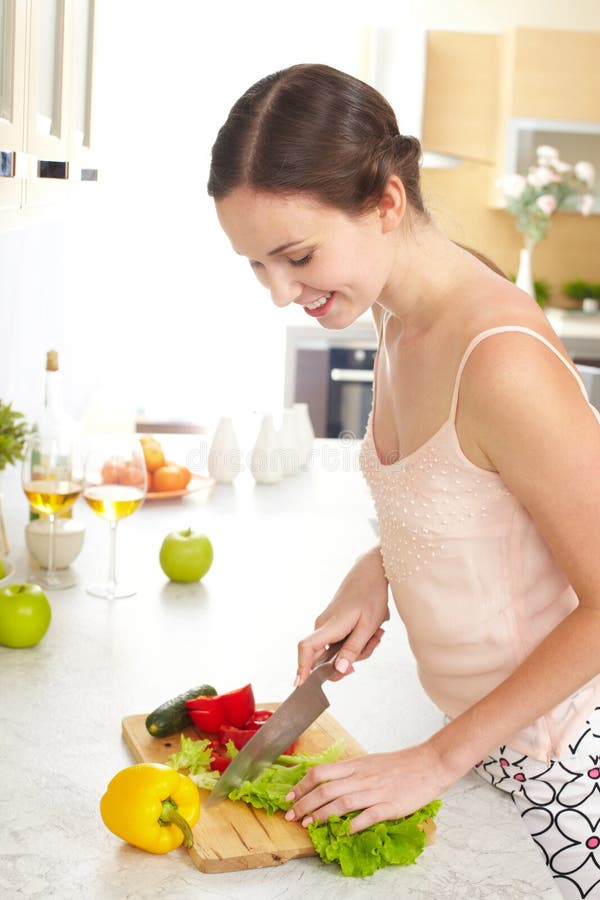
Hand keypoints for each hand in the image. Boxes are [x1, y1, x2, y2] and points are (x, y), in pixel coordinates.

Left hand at [284, 741, 448, 832]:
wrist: (429, 764)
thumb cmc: (400, 764)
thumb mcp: (371, 762)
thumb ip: (351, 772)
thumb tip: (330, 782)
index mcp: (356, 765)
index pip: (321, 772)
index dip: (302, 785)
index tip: (290, 796)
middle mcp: (362, 777)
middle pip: (325, 789)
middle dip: (304, 803)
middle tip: (291, 815)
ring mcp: (375, 792)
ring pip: (341, 802)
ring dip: (321, 814)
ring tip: (308, 824)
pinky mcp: (390, 806)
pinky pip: (367, 816)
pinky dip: (352, 825)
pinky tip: (341, 832)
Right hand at [295, 546, 389, 684]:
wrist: (371, 571)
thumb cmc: (371, 595)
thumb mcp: (368, 626)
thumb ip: (353, 650)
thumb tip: (338, 670)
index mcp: (329, 626)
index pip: (306, 648)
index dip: (301, 667)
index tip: (299, 684)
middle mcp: (323, 626)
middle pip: (327, 657)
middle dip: (350, 660)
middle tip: (372, 644)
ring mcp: (328, 624)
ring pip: (338, 650)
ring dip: (359, 649)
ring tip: (376, 634)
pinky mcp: (334, 623)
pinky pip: (342, 641)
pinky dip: (357, 641)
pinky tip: (372, 632)